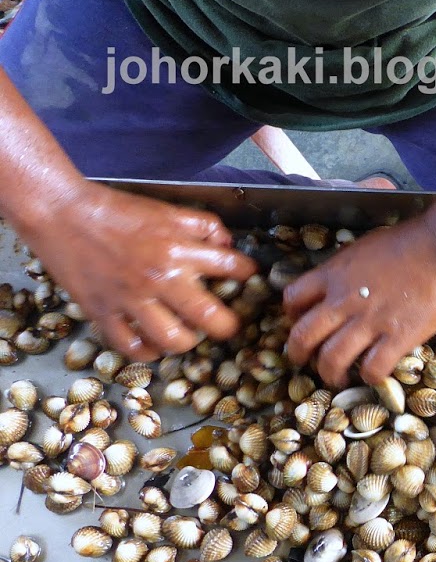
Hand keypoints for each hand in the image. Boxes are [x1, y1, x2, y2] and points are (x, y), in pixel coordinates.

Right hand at [26, 184, 254, 359]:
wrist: (62, 213)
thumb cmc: (117, 211)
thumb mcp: (168, 210)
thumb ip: (204, 226)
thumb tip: (228, 246)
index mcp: (179, 249)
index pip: (233, 267)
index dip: (247, 272)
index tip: (246, 276)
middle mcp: (160, 278)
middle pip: (211, 318)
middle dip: (227, 325)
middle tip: (226, 324)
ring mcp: (131, 299)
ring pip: (173, 340)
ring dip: (186, 341)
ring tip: (186, 333)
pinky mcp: (102, 312)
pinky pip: (131, 347)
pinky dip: (146, 351)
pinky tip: (152, 343)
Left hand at [284, 216, 435, 385]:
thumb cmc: (410, 241)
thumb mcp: (363, 248)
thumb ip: (346, 269)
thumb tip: (341, 283)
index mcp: (333, 275)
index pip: (293, 299)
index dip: (292, 315)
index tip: (301, 322)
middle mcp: (343, 301)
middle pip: (303, 336)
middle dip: (298, 354)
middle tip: (306, 361)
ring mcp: (369, 322)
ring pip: (332, 360)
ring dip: (330, 374)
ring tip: (337, 378)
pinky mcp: (397, 337)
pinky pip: (373, 368)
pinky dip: (369, 376)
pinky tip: (373, 374)